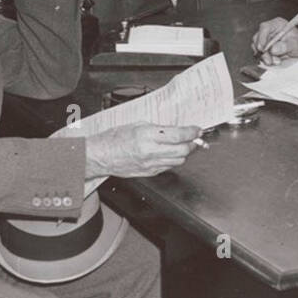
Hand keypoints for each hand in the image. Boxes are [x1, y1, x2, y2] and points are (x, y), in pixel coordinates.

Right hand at [84, 124, 200, 179]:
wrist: (100, 156)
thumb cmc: (114, 138)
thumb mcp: (137, 125)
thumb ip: (157, 128)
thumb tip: (174, 130)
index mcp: (147, 136)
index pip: (178, 135)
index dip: (192, 132)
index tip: (197, 129)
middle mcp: (150, 151)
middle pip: (183, 150)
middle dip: (191, 143)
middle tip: (193, 138)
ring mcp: (150, 164)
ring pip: (178, 161)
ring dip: (184, 153)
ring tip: (182, 145)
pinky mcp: (149, 173)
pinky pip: (168, 167)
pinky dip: (173, 160)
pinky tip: (169, 154)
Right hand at [251, 18, 297, 63]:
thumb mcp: (297, 44)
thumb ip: (286, 46)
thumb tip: (273, 49)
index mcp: (277, 24)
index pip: (265, 27)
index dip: (261, 38)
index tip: (263, 49)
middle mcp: (270, 30)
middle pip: (258, 38)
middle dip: (263, 51)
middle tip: (269, 61)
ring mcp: (266, 39)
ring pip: (258, 48)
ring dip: (264, 57)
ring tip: (276, 62)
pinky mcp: (265, 47)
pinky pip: (260, 54)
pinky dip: (265, 59)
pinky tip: (274, 62)